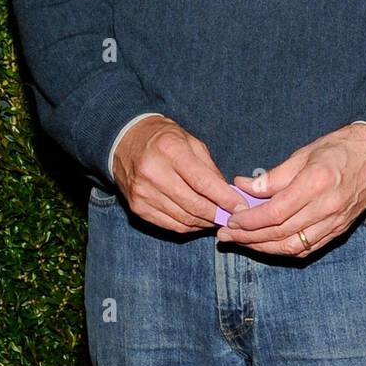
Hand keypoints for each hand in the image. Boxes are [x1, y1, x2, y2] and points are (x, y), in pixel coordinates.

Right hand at [112, 115, 248, 233]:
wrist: (125, 141)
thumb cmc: (163, 139)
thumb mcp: (190, 141)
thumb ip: (210, 168)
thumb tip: (228, 194)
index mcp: (170, 150)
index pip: (203, 182)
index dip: (225, 198)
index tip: (240, 206)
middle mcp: (154, 173)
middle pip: (194, 204)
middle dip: (217, 214)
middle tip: (233, 216)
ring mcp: (143, 193)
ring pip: (183, 218)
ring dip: (205, 222)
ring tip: (218, 218)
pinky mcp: (137, 207)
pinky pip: (170, 225)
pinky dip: (189, 226)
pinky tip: (199, 221)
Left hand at [219, 123, 365, 256]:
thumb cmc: (339, 148)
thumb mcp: (304, 152)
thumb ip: (274, 175)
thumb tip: (244, 186)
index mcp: (317, 182)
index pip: (276, 211)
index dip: (250, 220)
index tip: (232, 219)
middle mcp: (327, 207)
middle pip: (281, 232)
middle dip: (250, 237)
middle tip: (227, 234)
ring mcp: (335, 222)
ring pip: (293, 246)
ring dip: (263, 247)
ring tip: (242, 242)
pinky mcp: (339, 230)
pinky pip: (308, 247)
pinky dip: (284, 250)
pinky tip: (267, 245)